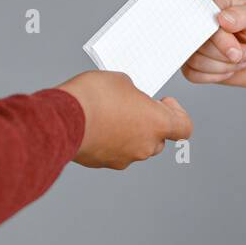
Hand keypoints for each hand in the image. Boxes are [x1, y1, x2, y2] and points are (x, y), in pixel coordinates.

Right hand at [57, 70, 192, 169]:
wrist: (61, 119)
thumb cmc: (94, 97)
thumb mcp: (121, 81)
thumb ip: (133, 93)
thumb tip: (128, 99)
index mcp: (157, 124)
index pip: (184, 127)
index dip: (177, 114)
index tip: (164, 104)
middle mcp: (145, 146)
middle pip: (158, 140)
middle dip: (148, 125)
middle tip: (133, 108)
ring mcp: (123, 158)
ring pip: (134, 148)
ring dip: (128, 134)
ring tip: (109, 116)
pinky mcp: (102, 163)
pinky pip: (112, 153)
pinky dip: (108, 142)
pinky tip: (94, 126)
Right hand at [181, 0, 245, 87]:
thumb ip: (243, 15)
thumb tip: (222, 18)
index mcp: (212, 1)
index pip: (201, 16)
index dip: (218, 35)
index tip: (236, 44)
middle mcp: (199, 22)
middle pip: (198, 43)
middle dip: (226, 54)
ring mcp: (194, 43)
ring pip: (195, 60)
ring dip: (224, 66)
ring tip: (239, 58)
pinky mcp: (193, 63)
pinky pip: (193, 74)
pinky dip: (215, 76)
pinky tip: (228, 69)